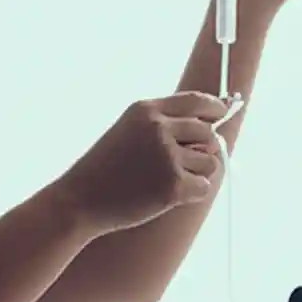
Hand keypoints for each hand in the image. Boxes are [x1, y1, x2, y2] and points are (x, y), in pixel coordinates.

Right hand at [55, 92, 225, 234]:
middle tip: (177, 165)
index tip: (222, 113)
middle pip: (208, 133)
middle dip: (202, 149)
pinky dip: (191, 194)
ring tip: (163, 181)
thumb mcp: (128, 132)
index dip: (215, 108)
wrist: (79, 200)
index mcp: (146, 110)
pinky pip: (204, 187)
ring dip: (195, 173)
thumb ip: (163, 124)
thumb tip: (211, 129)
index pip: (197, 101)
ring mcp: (167, 156)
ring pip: (210, 162)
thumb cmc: (103, 169)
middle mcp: (159, 128)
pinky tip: (164, 195)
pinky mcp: (173, 185)